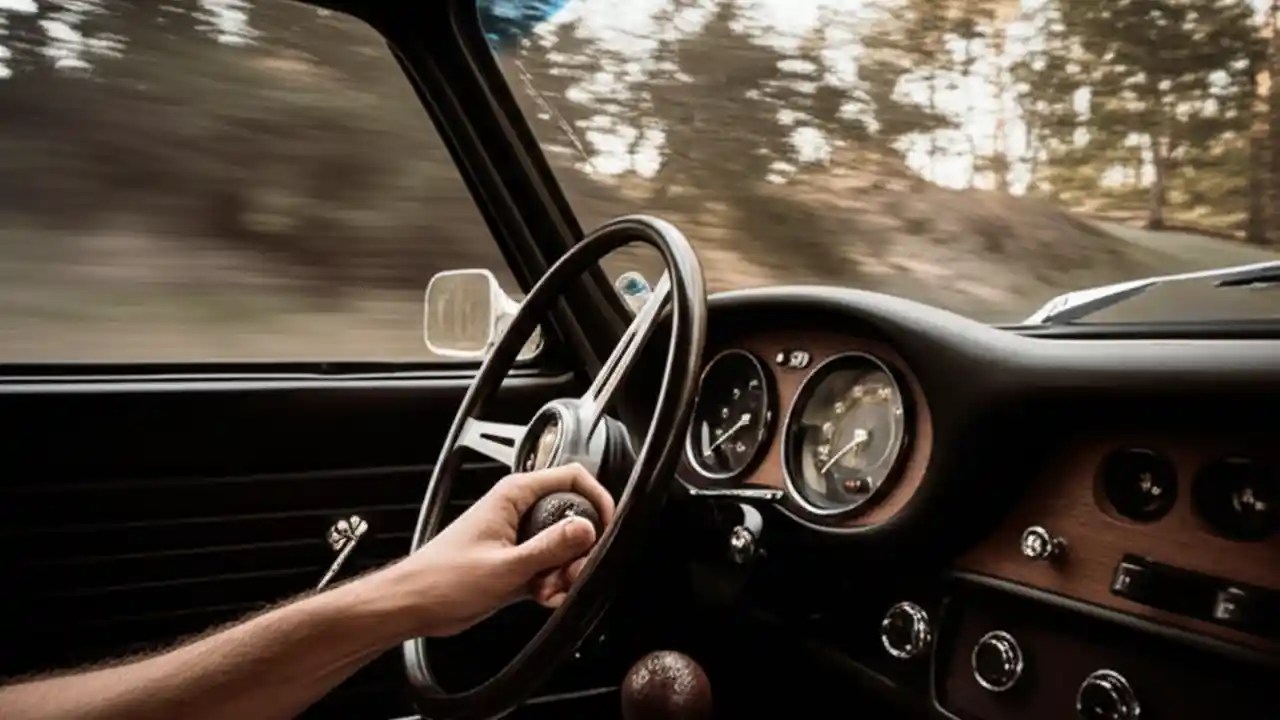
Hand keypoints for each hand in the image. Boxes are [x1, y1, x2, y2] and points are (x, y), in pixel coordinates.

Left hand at [380, 463, 614, 637]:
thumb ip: (550, 547)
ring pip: (565, 546)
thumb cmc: (443, 579)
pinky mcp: (518, 562)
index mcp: (514, 495)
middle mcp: (519, 511)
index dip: (597, 499)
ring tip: (547, 589)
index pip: (572, 478)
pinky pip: (552, 567)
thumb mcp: (505, 566)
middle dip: (580, 549)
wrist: (415, 604)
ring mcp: (519, 537)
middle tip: (569, 572)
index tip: (606, 527)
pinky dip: (553, 584)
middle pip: (574, 517)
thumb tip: (587, 529)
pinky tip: (542, 597)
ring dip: (566, 571)